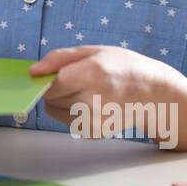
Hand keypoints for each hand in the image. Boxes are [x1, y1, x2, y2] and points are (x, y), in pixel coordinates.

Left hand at [30, 45, 178, 135]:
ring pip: (55, 112)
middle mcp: (92, 101)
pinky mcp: (94, 133)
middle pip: (50, 99)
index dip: (46, 79)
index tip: (51, 74)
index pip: (50, 85)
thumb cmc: (123, 67)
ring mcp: (93, 121)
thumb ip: (58, 59)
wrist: (153, 94)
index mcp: (91, 74)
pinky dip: (72, 113)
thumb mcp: (93, 51)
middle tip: (77, 80)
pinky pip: (67, 122)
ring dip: (62, 102)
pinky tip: (92, 104)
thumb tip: (33, 71)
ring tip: (86, 92)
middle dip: (55, 89)